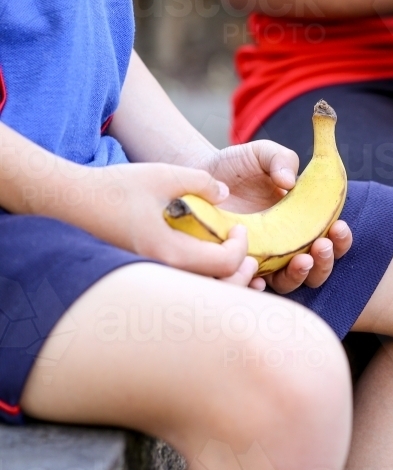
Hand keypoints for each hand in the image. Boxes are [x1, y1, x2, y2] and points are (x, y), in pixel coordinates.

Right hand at [72, 163, 259, 285]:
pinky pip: (180, 289)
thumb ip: (200, 182)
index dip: (240, 247)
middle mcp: (161, 274)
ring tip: (231, 262)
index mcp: (168, 252)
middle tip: (247, 254)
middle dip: (238, 274)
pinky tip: (203, 262)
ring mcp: (150, 279)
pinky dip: (200, 281)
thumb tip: (226, 195)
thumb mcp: (162, 174)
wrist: (69, 201)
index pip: (222, 264)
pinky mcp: (142, 277)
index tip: (239, 227)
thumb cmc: (113, 186)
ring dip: (220, 282)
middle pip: (214, 292)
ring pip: (197, 295)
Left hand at [207, 141, 352, 293]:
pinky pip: (250, 285)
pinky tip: (260, 278)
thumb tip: (290, 182)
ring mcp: (263, 258)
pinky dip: (259, 287)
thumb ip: (281, 159)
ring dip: (300, 276)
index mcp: (302, 221)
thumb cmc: (237, 165)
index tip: (338, 227)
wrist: (200, 174)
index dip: (340, 239)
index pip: (330, 238)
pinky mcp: (237, 265)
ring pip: (288, 282)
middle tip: (321, 245)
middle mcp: (286, 246)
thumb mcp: (263, 153)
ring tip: (301, 260)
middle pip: (316, 268)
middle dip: (325, 261)